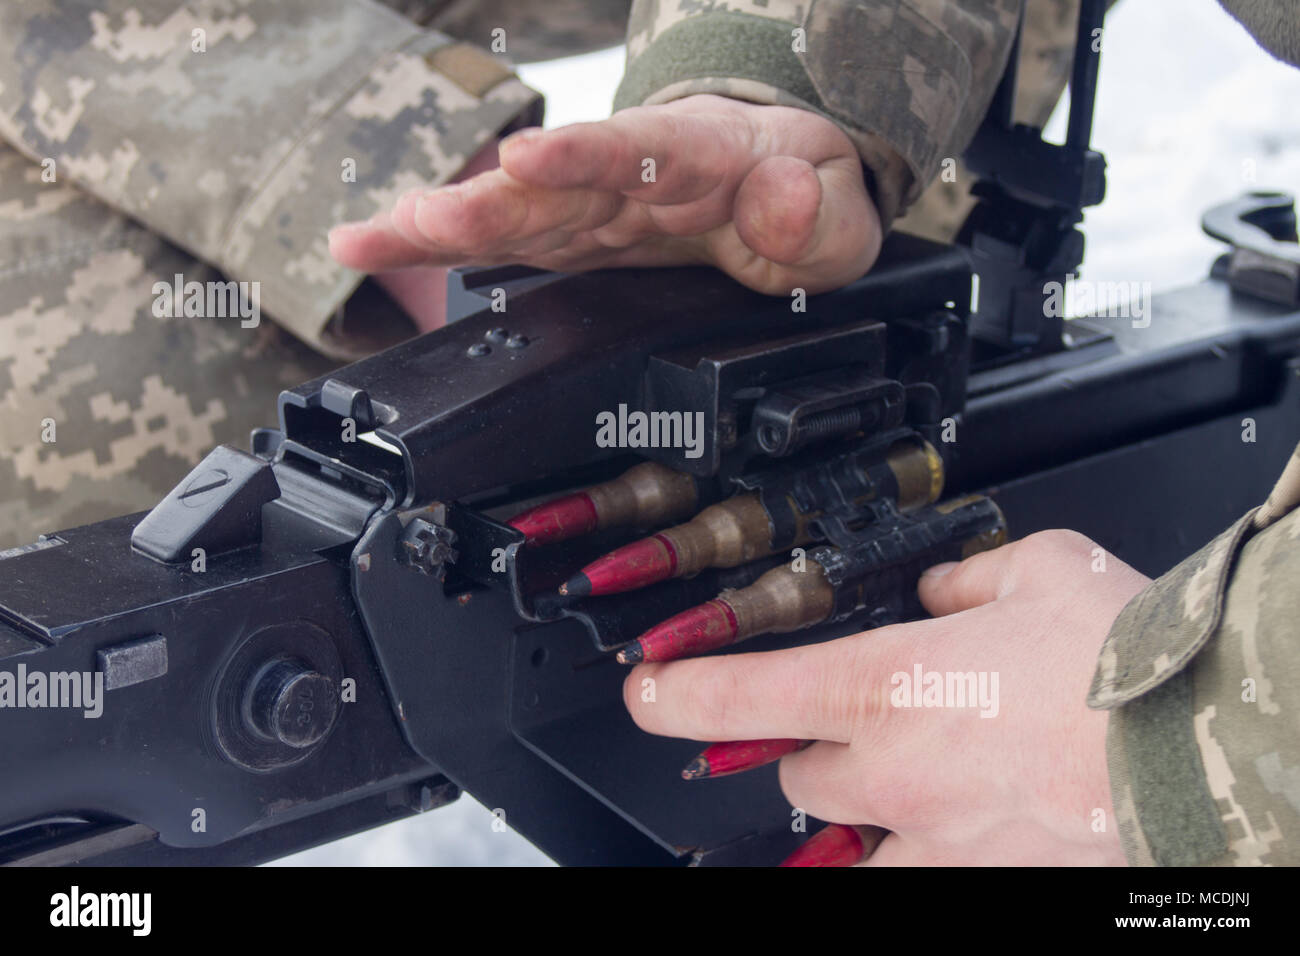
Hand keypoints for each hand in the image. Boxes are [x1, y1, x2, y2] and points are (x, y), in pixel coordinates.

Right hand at [328, 94, 881, 299]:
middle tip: (422, 220)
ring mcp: (594, 202)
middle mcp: (632, 173)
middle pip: (554, 186)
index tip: (529, 159)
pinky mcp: (569, 230)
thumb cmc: (806, 191)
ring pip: (511, 210)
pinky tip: (368, 244)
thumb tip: (780, 200)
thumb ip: (819, 216)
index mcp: (703, 156)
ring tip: (369, 239)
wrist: (781, 176)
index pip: (640, 150)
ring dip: (443, 226)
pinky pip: (501, 237)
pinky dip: (435, 244)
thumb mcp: (841, 214)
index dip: (584, 156)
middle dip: (487, 203)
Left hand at [623, 530, 1151, 864]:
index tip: (646, 691)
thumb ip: (968, 581)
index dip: (679, 692)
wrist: (1208, 746)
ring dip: (857, 804)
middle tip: (855, 721)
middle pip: (799, 773)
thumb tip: (946, 593)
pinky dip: (917, 851)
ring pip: (846, 832)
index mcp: (886, 685)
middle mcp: (893, 773)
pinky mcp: (984, 880)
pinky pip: (916, 876)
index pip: (745, 692)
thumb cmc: (1124, 661)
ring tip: (906, 776)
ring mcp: (935, 838)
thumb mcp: (1036, 571)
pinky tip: (957, 823)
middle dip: (811, 747)